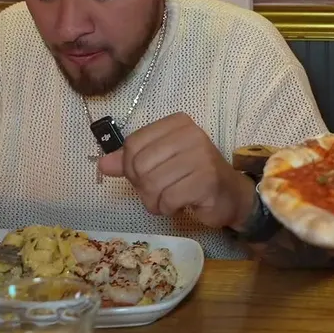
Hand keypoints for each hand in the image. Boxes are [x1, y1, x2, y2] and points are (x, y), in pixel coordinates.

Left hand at [98, 112, 255, 229]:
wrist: (231, 195)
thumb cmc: (193, 176)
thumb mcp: (160, 163)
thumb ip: (131, 161)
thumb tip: (103, 164)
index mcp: (177, 124)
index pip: (133, 144)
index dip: (130, 167)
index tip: (145, 176)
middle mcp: (191, 134)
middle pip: (140, 165)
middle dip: (143, 187)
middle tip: (158, 192)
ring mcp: (201, 156)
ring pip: (152, 184)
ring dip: (154, 201)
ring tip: (167, 200)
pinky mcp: (207, 180)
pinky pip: (169, 198)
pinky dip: (167, 208)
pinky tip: (178, 205)